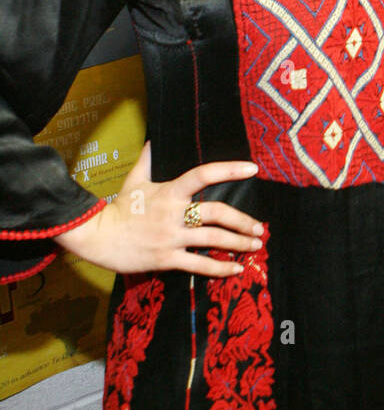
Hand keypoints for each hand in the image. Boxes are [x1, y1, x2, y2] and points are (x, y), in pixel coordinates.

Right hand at [55, 141, 263, 276]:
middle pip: (216, 213)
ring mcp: (171, 237)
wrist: (97, 237)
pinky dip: (220, 268)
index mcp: (169, 191)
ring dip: (238, 243)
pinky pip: (199, 265)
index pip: (203, 175)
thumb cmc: (119, 208)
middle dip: (242, 221)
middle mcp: (173, 213)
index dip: (229, 170)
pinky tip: (236, 269)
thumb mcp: (134, 180)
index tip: (252, 169)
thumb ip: (147, 160)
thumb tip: (154, 140)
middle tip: (259, 227)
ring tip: (255, 245)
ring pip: (213, 240)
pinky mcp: (166, 259)